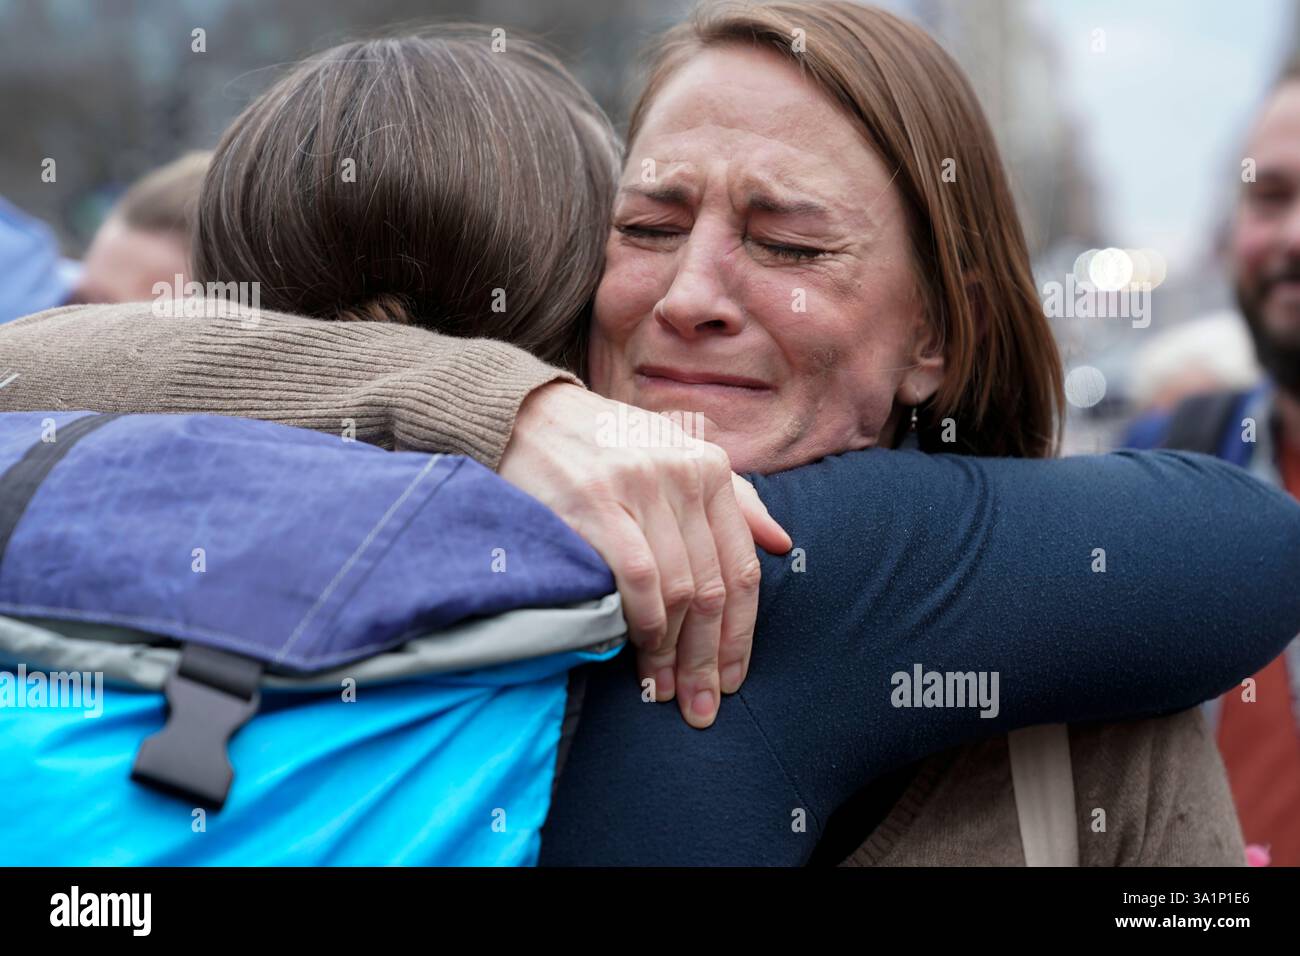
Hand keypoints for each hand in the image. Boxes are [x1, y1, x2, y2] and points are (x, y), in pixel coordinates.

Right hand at [498, 383, 790, 727]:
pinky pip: (639, 580)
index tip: (730, 679)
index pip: (741, 567)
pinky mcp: (598, 504)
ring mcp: (642, 489)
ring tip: (664, 690)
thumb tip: (782, 544)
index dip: (740, 634)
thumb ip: (732, 498)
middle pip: (713, 589)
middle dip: (709, 658)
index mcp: (711, 467)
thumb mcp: (675, 457)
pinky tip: (639, 653)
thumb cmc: (604, 446)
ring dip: (673, 652)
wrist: (526, 415)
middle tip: (701, 706)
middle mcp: (684, 475)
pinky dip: (644, 624)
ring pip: (679, 591)